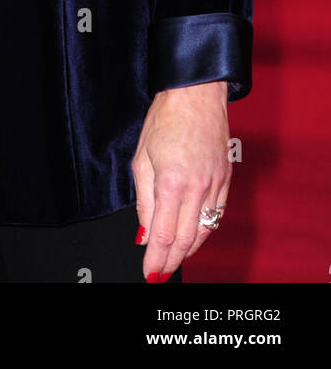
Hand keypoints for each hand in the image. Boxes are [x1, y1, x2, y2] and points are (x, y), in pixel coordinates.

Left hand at [131, 80, 230, 280]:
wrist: (196, 94)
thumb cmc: (165, 118)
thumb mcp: (142, 158)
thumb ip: (143, 200)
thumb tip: (144, 232)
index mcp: (171, 182)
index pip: (164, 234)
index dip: (156, 258)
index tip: (149, 272)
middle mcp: (197, 188)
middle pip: (186, 239)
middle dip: (172, 261)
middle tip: (160, 273)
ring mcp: (215, 185)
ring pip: (205, 231)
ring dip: (189, 250)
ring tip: (174, 260)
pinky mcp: (226, 179)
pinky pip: (217, 215)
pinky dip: (205, 231)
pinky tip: (195, 237)